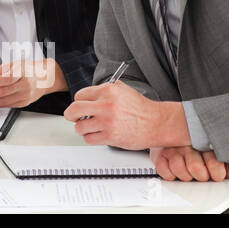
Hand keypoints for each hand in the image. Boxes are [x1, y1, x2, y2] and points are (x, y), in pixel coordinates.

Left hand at [0, 58, 66, 108]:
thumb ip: (1, 71)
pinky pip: (10, 105)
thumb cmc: (29, 68)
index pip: (7, 79)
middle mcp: (26, 86)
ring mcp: (26, 96)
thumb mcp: (14, 63)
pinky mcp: (25, 103)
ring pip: (6, 101)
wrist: (45, 77)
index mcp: (24, 73)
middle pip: (4, 92)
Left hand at [64, 81, 189, 149]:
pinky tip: (96, 135)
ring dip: (81, 128)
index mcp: (108, 91)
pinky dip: (90, 138)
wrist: (158, 123)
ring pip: (80, 127)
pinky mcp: (111, 136)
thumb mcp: (124, 90)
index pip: (80, 95)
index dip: (79, 101)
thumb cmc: (142, 109)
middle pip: (74, 109)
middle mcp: (106, 105)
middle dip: (70, 114)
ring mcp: (108, 122)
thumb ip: (106, 89)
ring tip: (88, 128)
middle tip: (72, 117)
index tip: (80, 106)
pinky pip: (90, 139)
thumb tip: (91, 93)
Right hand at [149, 146, 228, 181]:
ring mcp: (172, 149)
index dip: (217, 173)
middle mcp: (187, 144)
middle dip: (200, 176)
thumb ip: (225, 163)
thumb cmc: (191, 144)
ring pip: (180, 171)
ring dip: (185, 175)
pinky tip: (175, 169)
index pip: (214, 162)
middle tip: (201, 173)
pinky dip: (171, 175)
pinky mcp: (158, 155)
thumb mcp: (211, 151)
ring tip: (188, 171)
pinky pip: (165, 172)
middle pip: (196, 168)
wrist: (165, 127)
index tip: (216, 174)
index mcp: (203, 142)